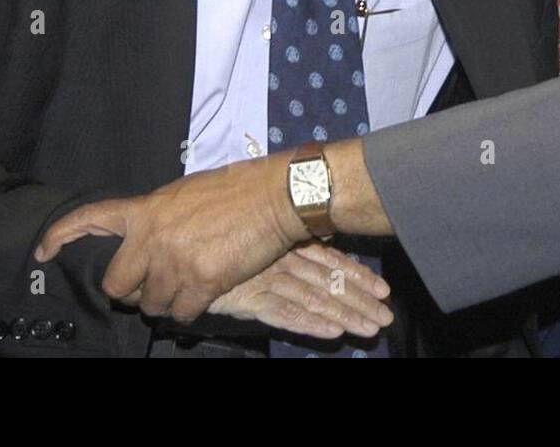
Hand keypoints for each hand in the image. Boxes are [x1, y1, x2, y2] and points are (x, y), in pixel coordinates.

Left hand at [35, 153, 305, 322]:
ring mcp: (175, 262)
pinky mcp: (202, 282)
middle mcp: (153, 238)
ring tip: (186, 285)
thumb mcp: (186, 193)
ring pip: (150, 305)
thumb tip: (150, 238)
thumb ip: (160, 218)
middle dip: (132, 291)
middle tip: (151, 286)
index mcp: (146, 211)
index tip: (42, 252)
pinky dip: (191, 309)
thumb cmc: (236, 189)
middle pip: (117, 285)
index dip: (60, 236)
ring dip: (166, 301)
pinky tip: (205, 293)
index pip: (91, 219)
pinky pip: (181, 313)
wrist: (274, 196)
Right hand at [209, 242, 392, 339]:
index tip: (382, 290)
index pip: (330, 260)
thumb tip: (312, 240)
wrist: (174, 233)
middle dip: (359, 301)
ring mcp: (266, 278)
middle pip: (329, 282)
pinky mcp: (248, 299)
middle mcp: (282, 259)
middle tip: (385, 318)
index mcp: (286, 240)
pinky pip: (284, 313)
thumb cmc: (214, 226)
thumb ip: (279, 238)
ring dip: (344, 316)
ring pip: (314, 299)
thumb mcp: (253, 229)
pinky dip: (309, 323)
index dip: (357, 276)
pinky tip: (331, 332)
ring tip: (370, 328)